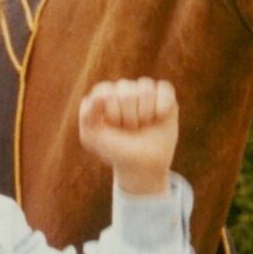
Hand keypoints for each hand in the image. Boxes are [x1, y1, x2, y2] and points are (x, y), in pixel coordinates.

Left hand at [79, 77, 178, 196]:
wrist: (142, 165)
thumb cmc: (116, 149)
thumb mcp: (92, 138)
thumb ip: (87, 116)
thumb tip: (100, 96)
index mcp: (103, 94)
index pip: (107, 94)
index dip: (113, 115)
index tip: (113, 128)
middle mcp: (123, 88)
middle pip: (128, 94)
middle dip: (129, 119)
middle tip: (129, 129)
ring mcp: (144, 90)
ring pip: (146, 90)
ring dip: (145, 114)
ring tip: (143, 125)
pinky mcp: (164, 95)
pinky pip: (165, 90)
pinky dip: (163, 106)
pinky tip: (159, 117)